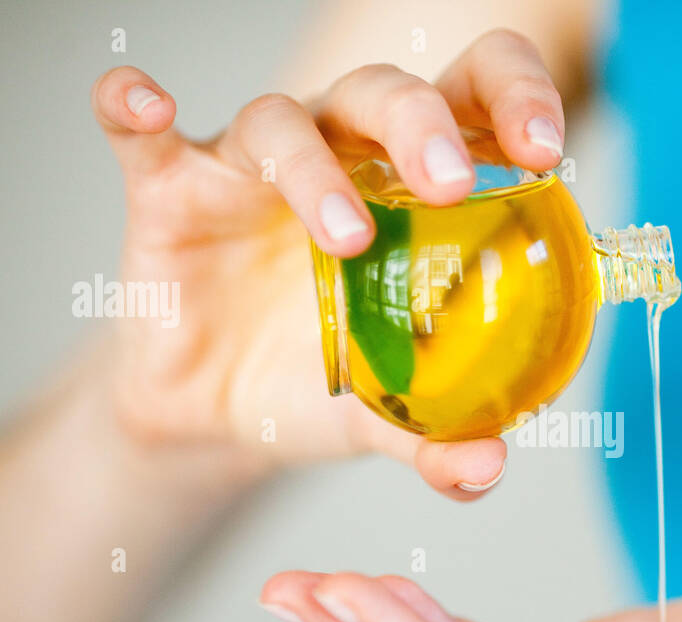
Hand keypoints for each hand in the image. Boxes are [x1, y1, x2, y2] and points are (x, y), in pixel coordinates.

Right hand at [89, 30, 565, 494]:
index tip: (546, 149)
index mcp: (413, 190)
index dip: (513, 99)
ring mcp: (251, 170)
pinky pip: (143, 135)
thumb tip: (488, 465)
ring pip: (281, 123)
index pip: (471, 102)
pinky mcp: (172, 191)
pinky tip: (145, 104)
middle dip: (421, 126)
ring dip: (313, 169)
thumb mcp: (385, 414)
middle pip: (382, 96)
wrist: (217, 418)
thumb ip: (436, 436)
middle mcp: (339, 158)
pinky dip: (135, 109)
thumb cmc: (319, 382)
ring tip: (347, 238)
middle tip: (450, 184)